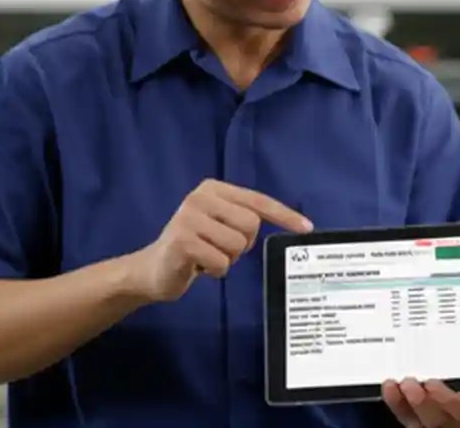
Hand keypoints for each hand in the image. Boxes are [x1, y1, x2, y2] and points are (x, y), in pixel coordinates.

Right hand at [132, 179, 311, 301]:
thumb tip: (291, 223)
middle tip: (221, 249)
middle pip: (250, 224)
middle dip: (242, 245)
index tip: (307, 228)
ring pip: (236, 245)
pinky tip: (197, 267)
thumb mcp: (219, 224)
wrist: (153, 269)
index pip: (257, 201)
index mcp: (213, 189)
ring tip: (207, 257)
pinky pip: (221, 262)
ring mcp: (188, 217)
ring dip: (227, 260)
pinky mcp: (182, 241)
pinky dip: (215, 271)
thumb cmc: (194, 247)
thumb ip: (244, 218)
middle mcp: (200, 197)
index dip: (284, 215)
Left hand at [382, 353, 459, 427]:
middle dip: (427, 403)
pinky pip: (405, 415)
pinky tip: (389, 385)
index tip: (432, 382)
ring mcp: (434, 416)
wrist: (447, 356)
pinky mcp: (415, 414)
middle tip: (415, 381)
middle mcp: (456, 414)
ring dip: (410, 405)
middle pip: (442, 419)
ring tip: (402, 383)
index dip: (449, 400)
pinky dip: (395, 402)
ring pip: (423, 422)